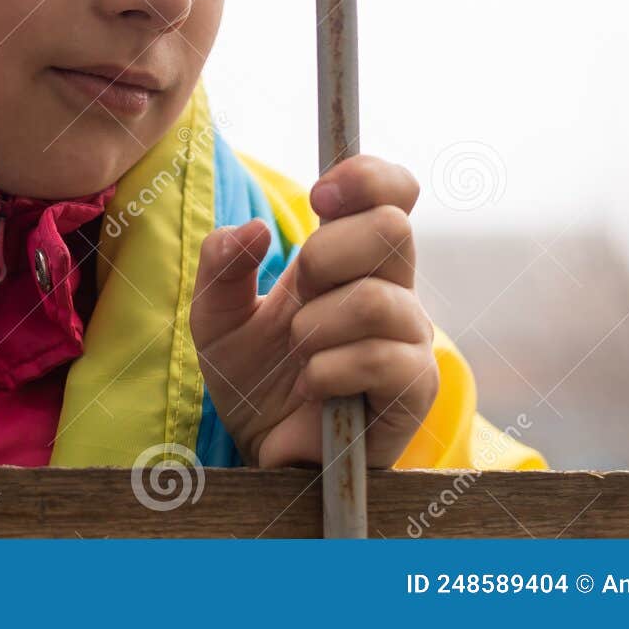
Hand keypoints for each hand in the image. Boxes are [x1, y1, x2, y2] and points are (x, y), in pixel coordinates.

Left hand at [189, 154, 437, 467]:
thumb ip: (220, 266)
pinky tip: (313, 385)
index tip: (318, 196)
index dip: (367, 177)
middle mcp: (390, 288)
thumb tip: (251, 229)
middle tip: (300, 287)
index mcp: (350, 258)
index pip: (393, 191)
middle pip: (393, 227)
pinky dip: (330, 370)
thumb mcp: (214, 316)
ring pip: (380, 299)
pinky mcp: (413, 389)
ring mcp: (408, 338)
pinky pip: (382, 358)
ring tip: (300, 354)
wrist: (260, 451)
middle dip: (329, 252)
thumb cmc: (250, 377)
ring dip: (318, 326)